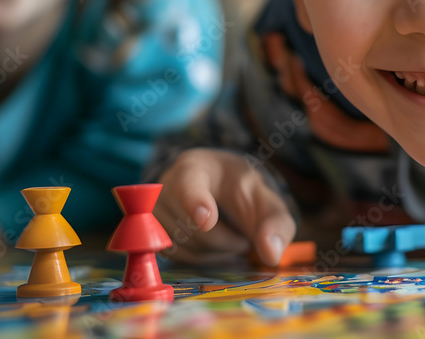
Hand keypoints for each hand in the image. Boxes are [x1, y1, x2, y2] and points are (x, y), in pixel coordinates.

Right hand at [154, 147, 295, 265]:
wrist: (219, 190)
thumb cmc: (242, 192)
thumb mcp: (267, 202)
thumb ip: (276, 224)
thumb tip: (271, 254)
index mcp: (195, 167)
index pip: (188, 184)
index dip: (196, 203)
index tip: (207, 220)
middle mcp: (166, 185)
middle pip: (192, 227)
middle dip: (226, 240)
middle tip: (244, 238)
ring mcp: (152, 210)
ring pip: (181, 246)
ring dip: (213, 252)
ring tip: (230, 239)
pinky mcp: (149, 233)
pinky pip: (173, 256)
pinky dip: (198, 258)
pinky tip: (213, 248)